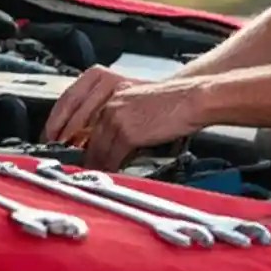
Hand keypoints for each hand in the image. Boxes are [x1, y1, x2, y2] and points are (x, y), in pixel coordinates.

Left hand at [82, 78, 205, 169]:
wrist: (193, 98)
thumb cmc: (176, 100)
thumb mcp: (141, 101)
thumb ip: (124, 115)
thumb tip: (113, 137)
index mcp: (113, 95)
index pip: (84, 120)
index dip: (78, 139)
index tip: (78, 152)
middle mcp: (111, 105)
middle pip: (87, 137)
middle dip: (84, 155)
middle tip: (84, 169)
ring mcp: (117, 119)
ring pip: (97, 150)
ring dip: (96, 165)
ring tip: (97, 176)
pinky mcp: (127, 134)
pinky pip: (111, 158)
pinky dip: (110, 169)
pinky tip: (112, 174)